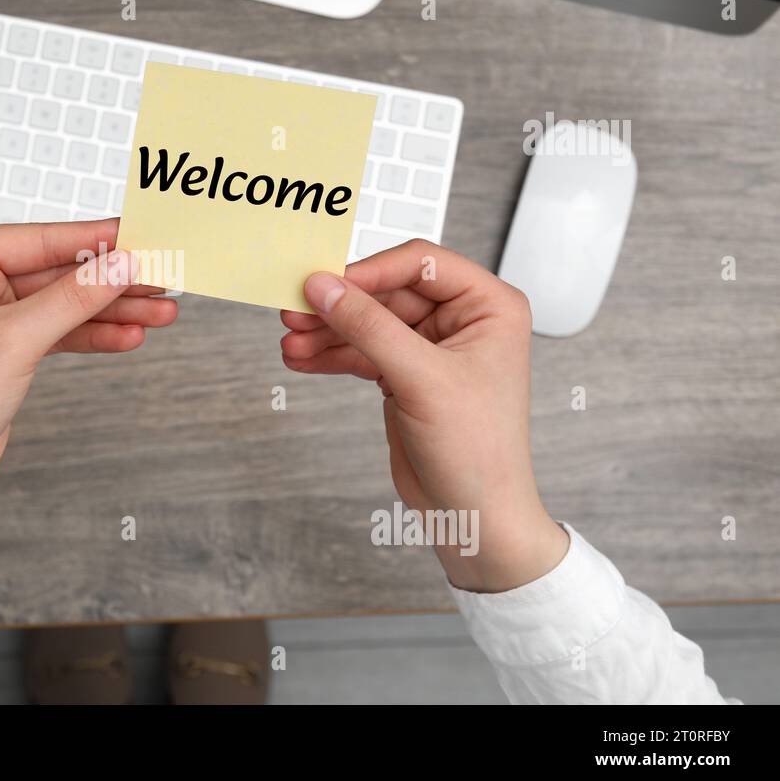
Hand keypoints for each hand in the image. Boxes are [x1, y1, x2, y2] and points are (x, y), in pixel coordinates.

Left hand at [0, 219, 176, 549]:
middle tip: (161, 276)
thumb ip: (74, 297)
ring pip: (64, 301)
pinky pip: (58, 329)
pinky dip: (93, 333)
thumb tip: (120, 264)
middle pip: (57, 270)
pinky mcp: (6, 344)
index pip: (39, 238)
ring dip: (111, 309)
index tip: (140, 236)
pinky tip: (129, 335)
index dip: (95, 239)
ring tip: (160, 312)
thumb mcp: (17, 340)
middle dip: (111, 279)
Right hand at [280, 239, 568, 592]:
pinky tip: (303, 359)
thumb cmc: (479, 452)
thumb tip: (325, 288)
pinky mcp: (406, 375)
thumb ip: (369, 328)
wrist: (475, 516)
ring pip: (369, 323)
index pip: (420, 264)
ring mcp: (432, 348)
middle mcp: (463, 320)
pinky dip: (332, 355)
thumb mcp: (421, 379)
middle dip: (340, 306)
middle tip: (296, 312)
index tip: (325, 283)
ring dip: (328, 332)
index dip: (369, 272)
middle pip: (386, 293)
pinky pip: (362, 351)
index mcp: (489, 306)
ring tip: (292, 343)